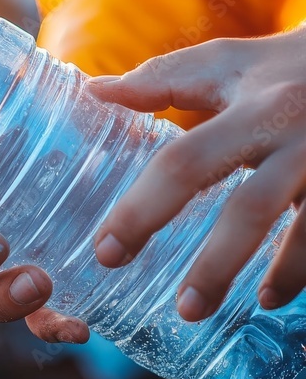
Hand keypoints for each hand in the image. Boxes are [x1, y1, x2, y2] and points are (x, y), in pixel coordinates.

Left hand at [88, 29, 305, 321]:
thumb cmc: (283, 65)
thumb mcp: (225, 64)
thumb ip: (162, 81)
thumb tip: (95, 91)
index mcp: (251, 107)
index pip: (185, 161)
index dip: (143, 209)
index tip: (107, 250)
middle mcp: (294, 135)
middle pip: (251, 207)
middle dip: (215, 263)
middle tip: (183, 309)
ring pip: (305, 229)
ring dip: (275, 276)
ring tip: (232, 314)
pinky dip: (304, 268)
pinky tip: (274, 296)